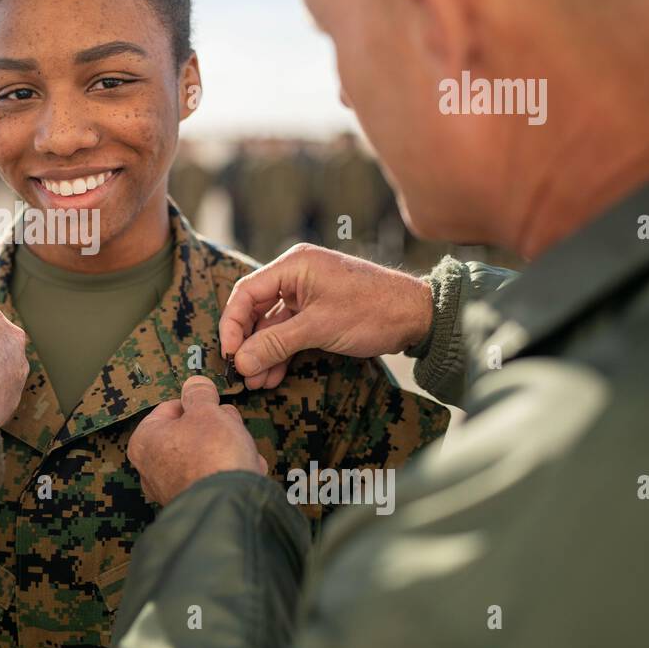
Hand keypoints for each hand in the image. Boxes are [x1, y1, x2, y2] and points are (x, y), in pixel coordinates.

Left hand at [127, 376, 266, 506]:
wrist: (229, 506)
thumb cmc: (211, 454)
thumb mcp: (206, 411)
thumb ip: (199, 394)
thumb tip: (195, 384)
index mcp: (145, 440)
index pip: (171, 408)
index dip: (198, 404)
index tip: (215, 406)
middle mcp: (151, 468)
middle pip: (189, 432)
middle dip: (216, 426)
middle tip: (231, 427)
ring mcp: (171, 489)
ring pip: (205, 455)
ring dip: (228, 448)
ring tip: (243, 451)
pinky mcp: (194, 504)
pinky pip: (213, 478)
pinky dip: (230, 471)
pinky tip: (246, 469)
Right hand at [220, 243, 432, 389]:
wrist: (418, 316)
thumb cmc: (372, 311)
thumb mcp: (319, 328)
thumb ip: (276, 343)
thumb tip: (241, 362)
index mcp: (294, 265)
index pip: (246, 292)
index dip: (233, 324)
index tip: (230, 353)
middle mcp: (296, 276)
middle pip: (256, 309)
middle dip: (248, 343)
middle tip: (241, 373)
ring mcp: (307, 294)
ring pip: (272, 325)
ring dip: (264, 353)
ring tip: (256, 382)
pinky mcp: (318, 312)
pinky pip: (290, 332)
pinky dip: (281, 353)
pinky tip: (273, 376)